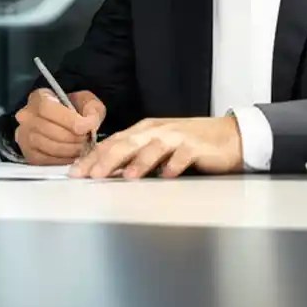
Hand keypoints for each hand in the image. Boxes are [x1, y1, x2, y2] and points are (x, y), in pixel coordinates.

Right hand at [14, 89, 104, 164]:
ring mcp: (25, 136)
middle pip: (49, 129)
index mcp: (39, 98)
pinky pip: (46, 160)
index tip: (87, 127)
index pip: (47, 108)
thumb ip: (91, 108)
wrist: (65, 123)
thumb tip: (90, 123)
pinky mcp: (29, 154)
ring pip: (48, 146)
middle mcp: (26, 116)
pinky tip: (73, 155)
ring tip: (82, 147)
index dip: (69, 120)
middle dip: (73, 137)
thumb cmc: (75, 110)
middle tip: (87, 140)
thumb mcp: (86, 101)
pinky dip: (64, 160)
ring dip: (70, 149)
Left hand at [68, 115, 242, 178]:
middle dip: (107, 159)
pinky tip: (166, 175)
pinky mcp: (196, 146)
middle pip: (127, 142)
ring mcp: (177, 137)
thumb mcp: (158, 147)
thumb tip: (107, 172)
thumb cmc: (190, 143)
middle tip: (92, 175)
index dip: (93, 157)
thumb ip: (134, 156)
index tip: (77, 172)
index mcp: (144, 130)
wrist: (229, 136)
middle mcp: (157, 130)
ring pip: (152, 146)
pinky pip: (183, 155)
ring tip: (125, 177)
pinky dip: (174, 165)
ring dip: (138, 161)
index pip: (112, 142)